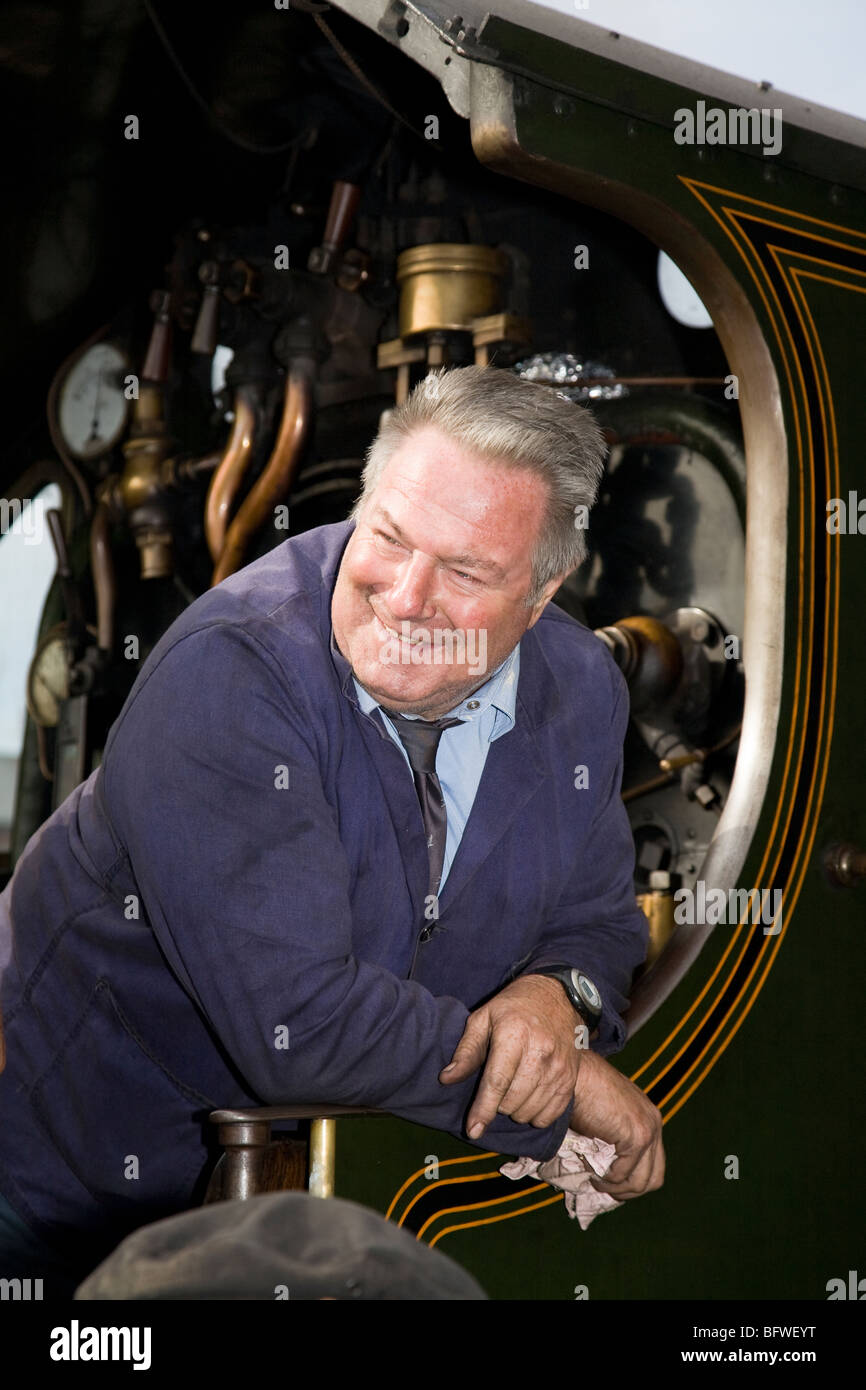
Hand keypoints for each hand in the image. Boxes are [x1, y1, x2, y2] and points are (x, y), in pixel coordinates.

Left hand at [439, 974, 582, 1138]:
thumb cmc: (514, 1008)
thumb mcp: (484, 1018)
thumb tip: (447, 1079)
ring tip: (513, 1087)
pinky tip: (529, 1096)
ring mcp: (559, 1068)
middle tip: (497, 1084)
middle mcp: (541, 1053)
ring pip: (528, 1112)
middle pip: (512, 1101)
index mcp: (515, 1034)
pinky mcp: (570, 1079)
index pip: (497, 1081)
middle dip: (497, 1103)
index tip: (473, 1130)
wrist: (557, 998)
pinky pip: (548, 1116)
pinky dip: (534, 1115)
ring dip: (514, 1110)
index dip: (483, 1109)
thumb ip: (467, 1050)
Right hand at [570, 1048, 664, 1199]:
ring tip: (595, 1180)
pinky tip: (591, 1171)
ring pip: (641, 1182)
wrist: (572, 1073)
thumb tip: (605, 1171)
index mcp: (648, 1117)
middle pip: (654, 1178)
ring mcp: (648, 1130)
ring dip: (616, 1188)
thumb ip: (613, 1138)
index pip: (653, 1164)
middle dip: (628, 1191)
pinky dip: (607, 1178)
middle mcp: (654, 1123)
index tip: (609, 1183)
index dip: (631, 1180)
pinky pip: (623, 1174)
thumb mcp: (604, 1115)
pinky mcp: (637, 1136)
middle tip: (604, 1189)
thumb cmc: (579, 1090)